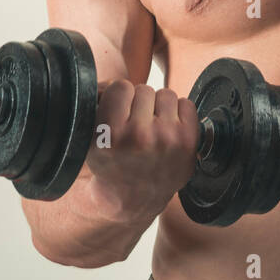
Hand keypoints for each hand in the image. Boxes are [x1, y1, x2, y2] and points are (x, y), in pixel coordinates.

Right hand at [85, 80, 198, 220]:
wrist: (135, 196)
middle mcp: (139, 137)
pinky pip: (186, 103)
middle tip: (135, 125)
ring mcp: (167, 139)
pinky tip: (167, 130)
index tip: (118, 113)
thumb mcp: (90, 138)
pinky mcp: (188, 141)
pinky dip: (178, 113)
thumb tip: (111, 82)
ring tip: (151, 127)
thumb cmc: (112, 162)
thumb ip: (98, 104)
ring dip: (159, 107)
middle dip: (139, 103)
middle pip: (144, 89)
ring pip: (166, 94)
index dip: (118, 98)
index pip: (120, 87)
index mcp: (110, 136)